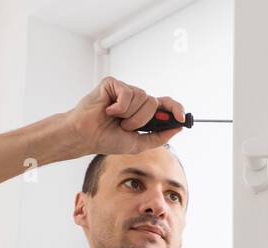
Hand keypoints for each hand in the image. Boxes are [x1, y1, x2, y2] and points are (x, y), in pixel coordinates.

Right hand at [65, 77, 185, 155]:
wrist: (86, 137)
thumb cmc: (107, 139)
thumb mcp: (138, 144)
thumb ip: (159, 137)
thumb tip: (178, 128)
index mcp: (143, 112)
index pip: (165, 104)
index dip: (176, 108)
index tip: (182, 118)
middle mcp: (135, 99)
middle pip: (154, 103)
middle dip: (142, 120)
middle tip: (126, 127)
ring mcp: (124, 90)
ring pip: (143, 97)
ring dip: (130, 115)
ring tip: (116, 119)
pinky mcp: (113, 84)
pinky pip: (128, 93)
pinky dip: (120, 106)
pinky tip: (108, 110)